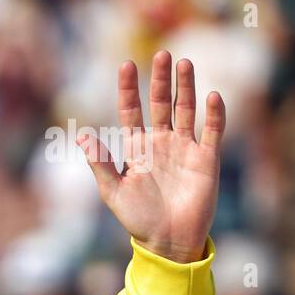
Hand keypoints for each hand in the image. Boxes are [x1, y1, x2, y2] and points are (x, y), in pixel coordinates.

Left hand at [76, 51, 223, 263]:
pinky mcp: (206, 159)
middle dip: (160, 79)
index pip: (131, 110)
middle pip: (160, 103)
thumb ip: (99, 163)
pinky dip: (213, 114)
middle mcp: (161, 142)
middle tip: (162, 53)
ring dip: (185, 87)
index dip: (128, 89)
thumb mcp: (112, 191)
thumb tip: (82, 135)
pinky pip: (212, 131)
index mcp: (136, 147)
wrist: (167, 241)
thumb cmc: (137, 217)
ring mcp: (185, 148)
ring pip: (185, 110)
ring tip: (184, 63)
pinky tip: (211, 96)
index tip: (126, 65)